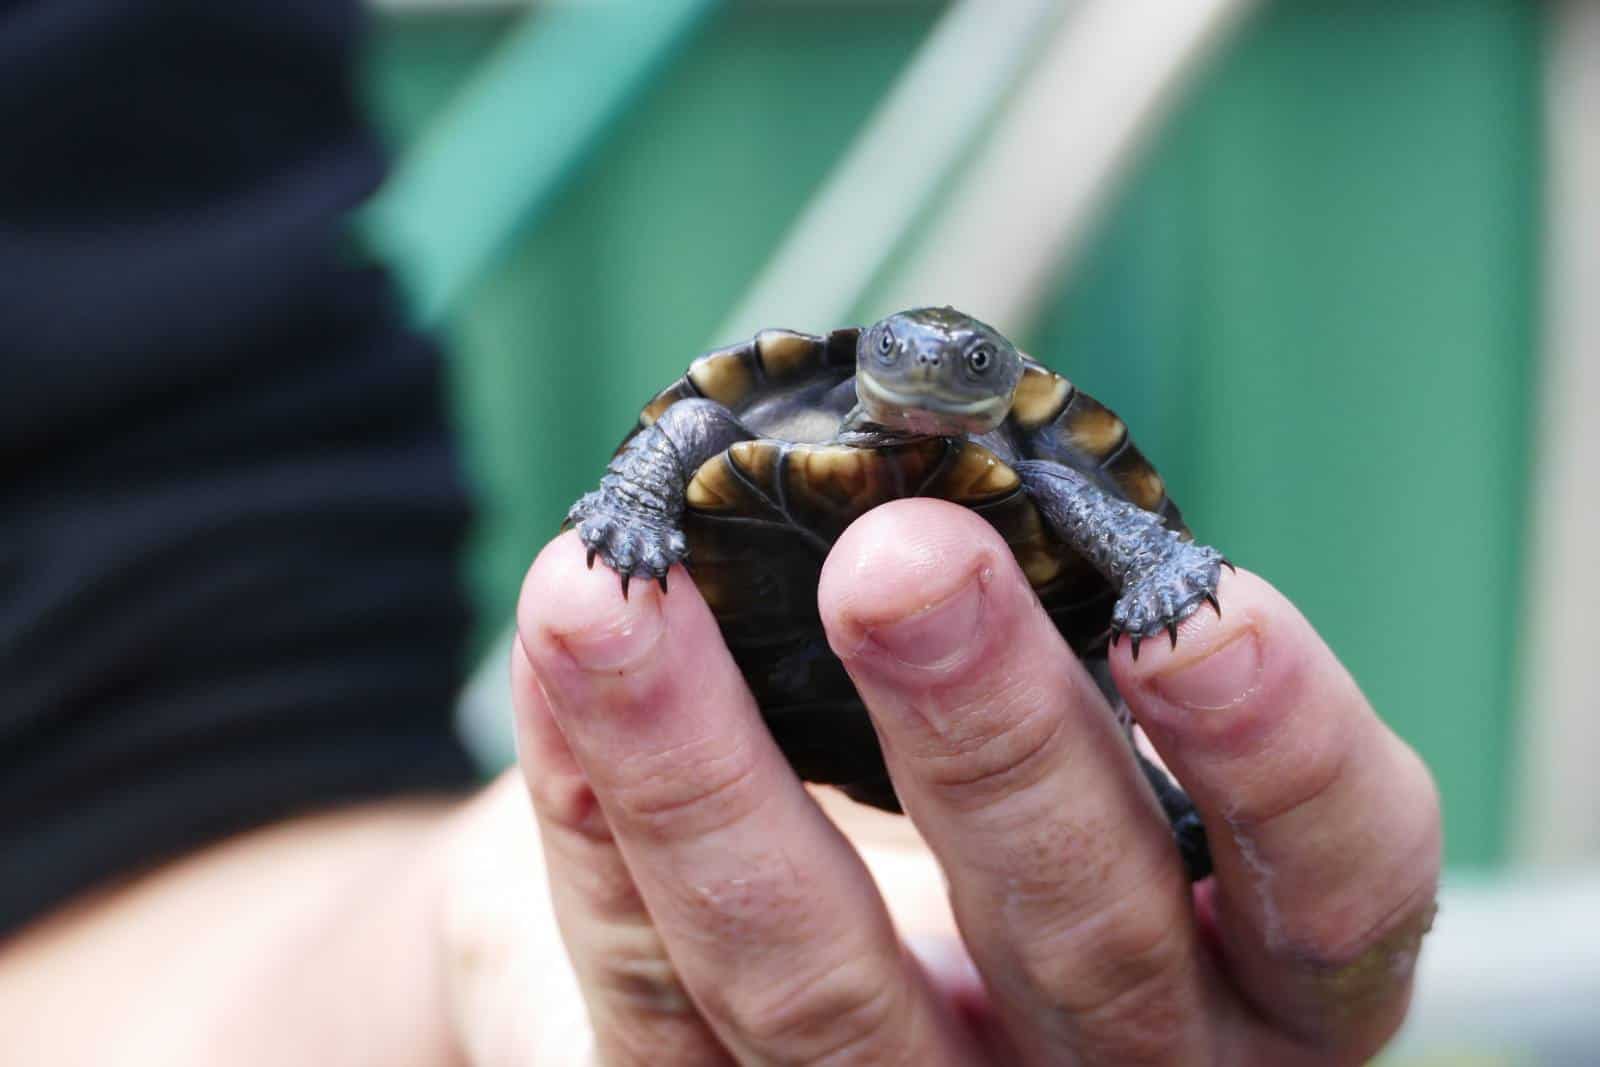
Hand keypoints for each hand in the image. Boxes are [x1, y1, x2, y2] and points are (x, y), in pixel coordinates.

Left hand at [510, 498, 1439, 1064]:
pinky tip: (568, 667)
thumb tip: (909, 435)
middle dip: (988, 742)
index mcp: (1255, 963)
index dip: (1280, 759)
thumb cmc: (954, 777)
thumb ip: (1020, 610)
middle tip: (901, 554)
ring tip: (621, 589)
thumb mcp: (1039, 695)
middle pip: (1079, 948)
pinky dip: (594, 820)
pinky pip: (649, 1006)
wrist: (765, 910)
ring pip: (820, 997)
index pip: (1332, 888)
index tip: (1194, 611)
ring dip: (711, 774)